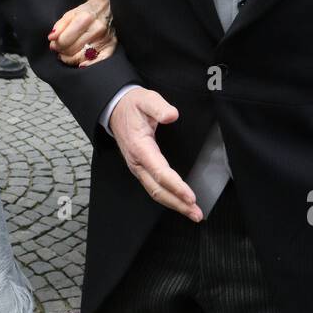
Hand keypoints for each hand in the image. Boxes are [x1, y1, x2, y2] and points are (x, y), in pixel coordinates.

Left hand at [49, 0, 116, 67]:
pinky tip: (81, 64)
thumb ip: (60, 26)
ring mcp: (106, 38)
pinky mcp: (112, 45)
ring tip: (66, 55)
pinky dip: (89, 64)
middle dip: (62, 52)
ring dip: (70, 59)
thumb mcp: (70, 13)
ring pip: (82, 58)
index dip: (56, 44)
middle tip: (59, 50)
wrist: (106, 8)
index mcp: (85, 18)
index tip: (54, 44)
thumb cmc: (87, 11)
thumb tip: (52, 37)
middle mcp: (97, 29)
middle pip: (72, 50)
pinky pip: (99, 60)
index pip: (64, 40)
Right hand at [109, 87, 202, 221]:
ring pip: (156, 192)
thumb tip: (172, 115)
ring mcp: (138, 168)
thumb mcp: (145, 99)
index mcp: (140, 148)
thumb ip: (159, 107)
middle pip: (158, 190)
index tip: (190, 196)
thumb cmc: (133, 105)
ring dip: (174, 205)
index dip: (176, 186)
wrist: (115, 109)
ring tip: (193, 213)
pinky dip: (168, 198)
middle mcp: (138, 163)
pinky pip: (154, 188)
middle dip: (178, 204)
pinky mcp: (141, 169)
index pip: (160, 172)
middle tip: (196, 213)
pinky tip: (179, 202)